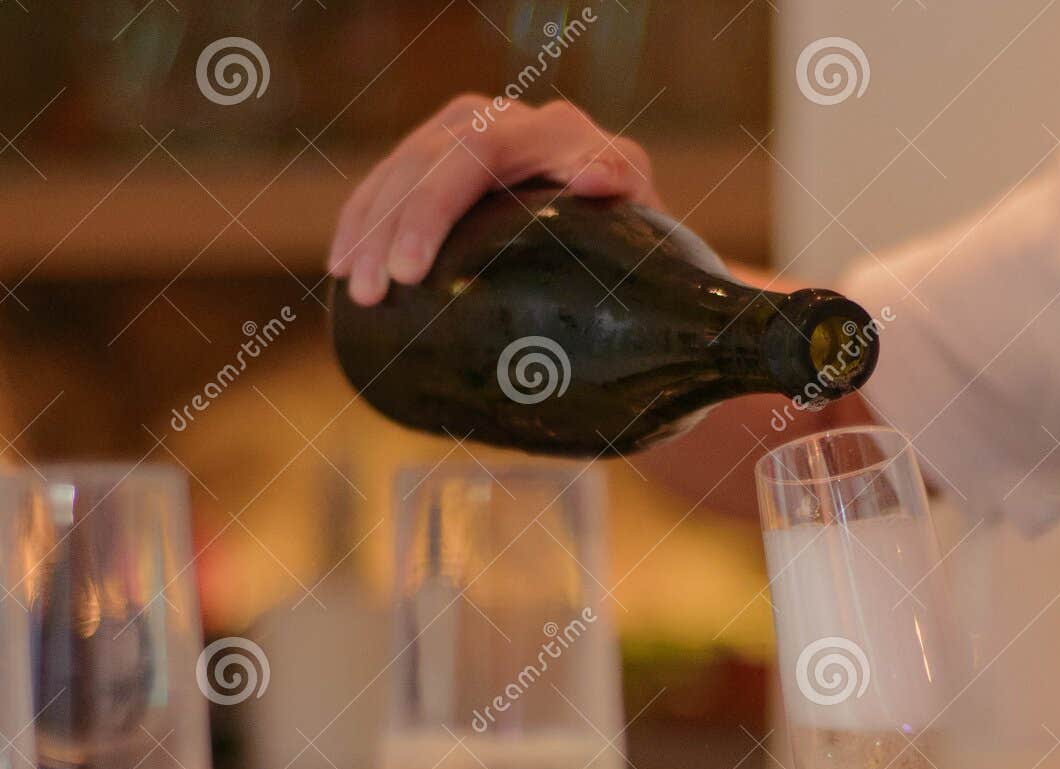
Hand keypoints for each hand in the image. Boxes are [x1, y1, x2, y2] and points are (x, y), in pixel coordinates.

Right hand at [329, 97, 662, 304]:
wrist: (648, 270)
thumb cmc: (652, 272)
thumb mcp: (656, 245)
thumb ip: (638, 209)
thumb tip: (601, 178)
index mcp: (566, 138)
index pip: (484, 151)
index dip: (436, 205)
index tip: (411, 272)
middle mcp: (520, 127)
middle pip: (436, 156)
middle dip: (396, 222)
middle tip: (379, 289)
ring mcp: (484, 143)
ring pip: (409, 164)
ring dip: (371, 224)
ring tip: (355, 288)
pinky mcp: (456, 171)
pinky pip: (397, 182)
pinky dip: (365, 221)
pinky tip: (343, 263)